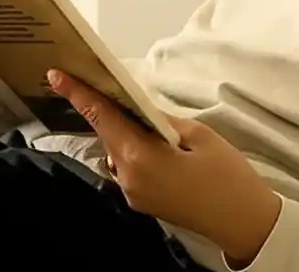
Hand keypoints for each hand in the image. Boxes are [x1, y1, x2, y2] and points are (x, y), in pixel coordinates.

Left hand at [47, 69, 280, 267]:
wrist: (242, 222)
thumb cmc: (228, 176)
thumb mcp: (202, 136)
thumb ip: (166, 121)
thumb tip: (145, 113)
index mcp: (140, 157)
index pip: (103, 118)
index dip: (79, 94)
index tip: (56, 75)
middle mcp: (128, 177)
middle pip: (109, 135)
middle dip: (112, 113)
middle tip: (119, 90)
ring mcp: (133, 193)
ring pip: (119, 153)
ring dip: (128, 134)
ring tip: (154, 125)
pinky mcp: (142, 202)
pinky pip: (130, 169)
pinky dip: (137, 152)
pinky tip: (160, 147)